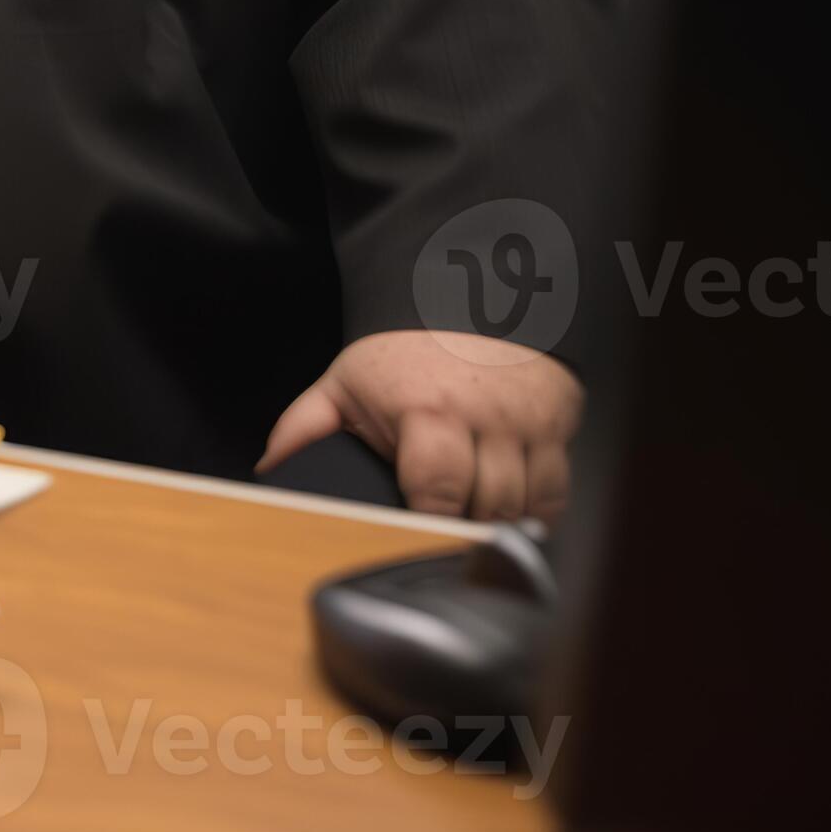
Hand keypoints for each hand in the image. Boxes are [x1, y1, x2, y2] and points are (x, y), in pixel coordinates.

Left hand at [258, 331, 581, 520]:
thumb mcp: (345, 383)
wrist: (465, 292)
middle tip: (446, 536)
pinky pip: (559, 489)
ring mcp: (528, 421)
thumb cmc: (401, 351)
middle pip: (489, 509)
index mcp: (427, 412)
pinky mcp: (560, 421)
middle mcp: (485, 418)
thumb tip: (270, 468)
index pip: (438, 492)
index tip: (420, 540)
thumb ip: (304, 428)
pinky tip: (513, 512)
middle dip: (467, 530)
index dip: (431, 525)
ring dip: (503, 524)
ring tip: (475, 523)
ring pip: (528, 505)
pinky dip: (540, 509)